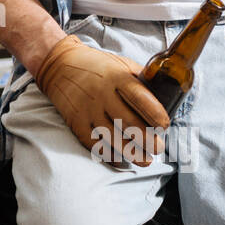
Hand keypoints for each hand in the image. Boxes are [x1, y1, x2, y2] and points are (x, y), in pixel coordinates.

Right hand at [34, 35, 169, 165]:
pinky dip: (110, 155)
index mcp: (117, 77)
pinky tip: (122, 160)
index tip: (164, 126)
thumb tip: (165, 96)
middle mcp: (102, 94)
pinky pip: (94, 145)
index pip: (141, 99)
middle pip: (129, 124)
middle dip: (148, 141)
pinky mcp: (76, 122)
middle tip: (158, 148)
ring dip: (132, 153)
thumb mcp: (121, 64)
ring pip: (113, 138)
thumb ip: (141, 79)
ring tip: (146, 160)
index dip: (156, 115)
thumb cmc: (96, 65)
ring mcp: (87, 110)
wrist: (58, 65)